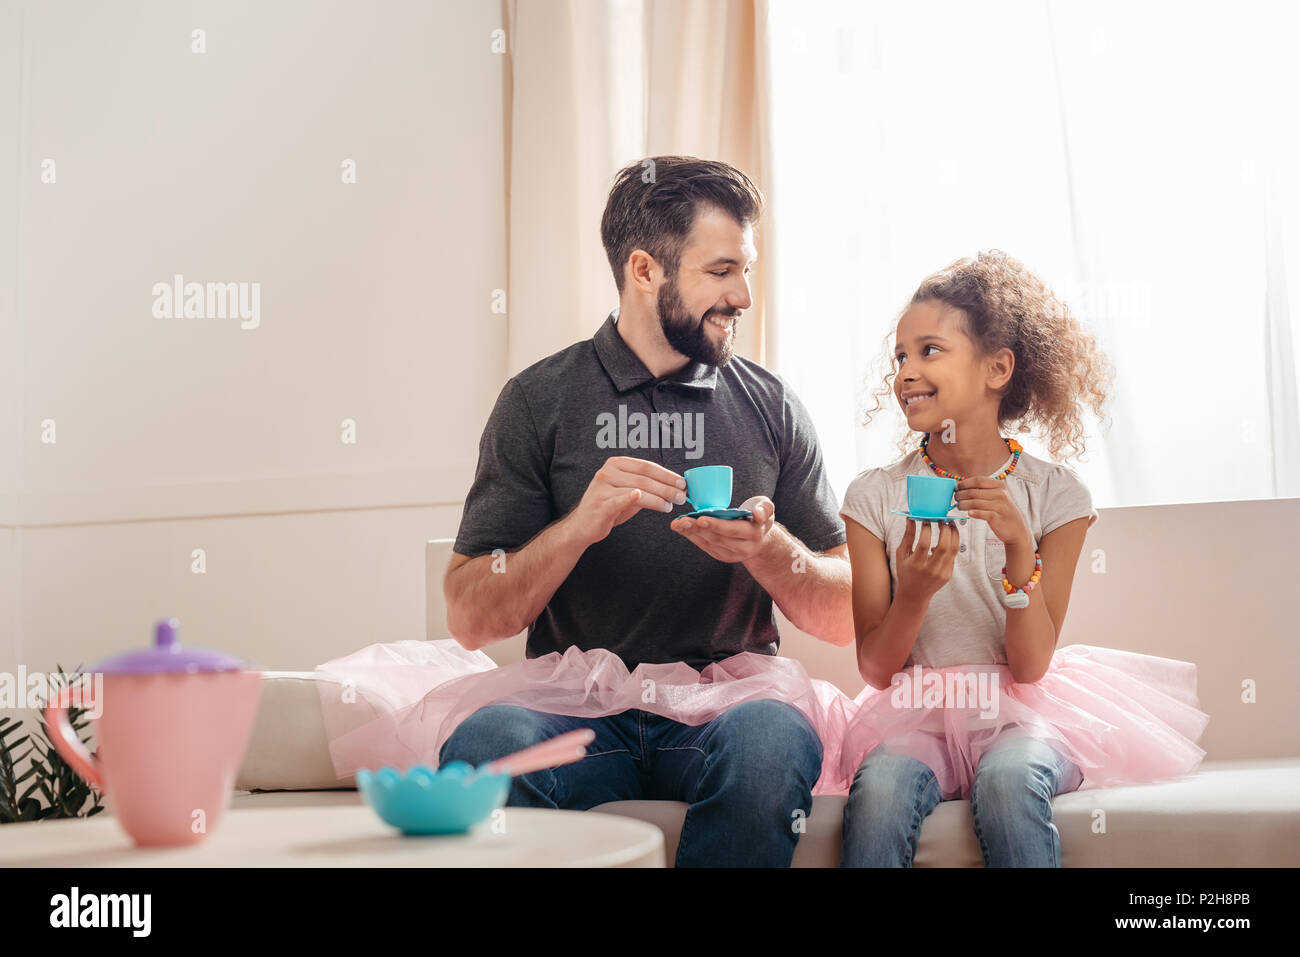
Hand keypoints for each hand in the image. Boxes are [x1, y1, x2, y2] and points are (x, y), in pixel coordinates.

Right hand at [569, 456, 687, 545]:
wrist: (583, 525)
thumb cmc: (609, 507)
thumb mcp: (628, 492)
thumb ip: (646, 486)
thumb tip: (675, 486)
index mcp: (616, 464)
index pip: (647, 466)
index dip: (667, 474)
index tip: (682, 483)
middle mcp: (608, 472)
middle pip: (644, 478)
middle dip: (666, 487)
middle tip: (681, 496)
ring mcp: (603, 487)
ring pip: (638, 489)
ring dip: (659, 498)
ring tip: (670, 505)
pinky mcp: (601, 504)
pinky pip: (622, 500)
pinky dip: (635, 498)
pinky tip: (650, 500)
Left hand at [670, 495, 775, 562]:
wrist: (761, 539)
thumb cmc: (760, 518)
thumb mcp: (768, 509)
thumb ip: (765, 509)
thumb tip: (757, 514)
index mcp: (753, 534)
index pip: (732, 530)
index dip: (716, 525)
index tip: (701, 519)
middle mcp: (742, 548)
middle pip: (717, 538)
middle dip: (698, 529)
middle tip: (683, 520)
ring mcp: (731, 555)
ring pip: (709, 544)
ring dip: (691, 534)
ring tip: (677, 524)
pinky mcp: (722, 556)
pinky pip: (705, 547)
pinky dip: (692, 537)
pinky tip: (682, 528)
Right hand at [895, 519, 958, 603]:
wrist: (914, 594)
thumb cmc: (905, 572)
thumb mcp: (902, 554)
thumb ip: (908, 535)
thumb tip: (911, 518)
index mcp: (916, 565)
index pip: (924, 544)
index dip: (927, 529)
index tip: (926, 519)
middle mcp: (930, 570)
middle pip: (944, 546)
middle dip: (945, 529)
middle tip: (942, 519)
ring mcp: (941, 573)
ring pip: (953, 549)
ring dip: (953, 534)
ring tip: (949, 525)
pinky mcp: (948, 574)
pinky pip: (953, 555)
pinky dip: (951, 544)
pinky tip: (946, 538)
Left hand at [954, 476, 1032, 548]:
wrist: (1016, 529)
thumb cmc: (1002, 512)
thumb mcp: (997, 497)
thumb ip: (983, 490)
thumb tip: (961, 485)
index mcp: (999, 485)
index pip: (978, 480)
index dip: (964, 483)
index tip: (956, 488)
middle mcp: (1001, 494)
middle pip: (974, 491)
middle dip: (961, 494)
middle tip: (956, 498)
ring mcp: (1000, 505)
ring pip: (975, 502)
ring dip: (963, 504)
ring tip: (959, 506)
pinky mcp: (997, 517)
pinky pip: (981, 513)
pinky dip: (973, 513)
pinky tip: (968, 514)